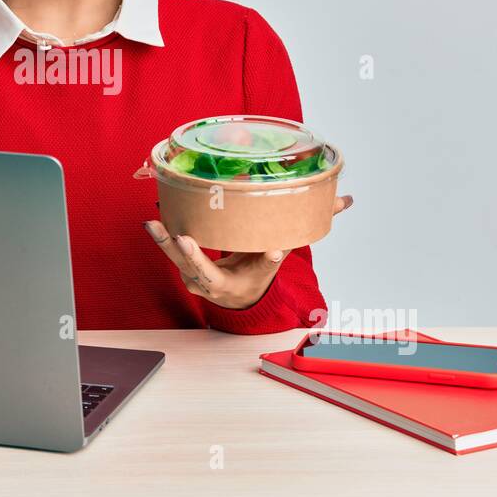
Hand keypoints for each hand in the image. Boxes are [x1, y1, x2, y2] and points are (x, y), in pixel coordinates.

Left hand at [143, 195, 353, 309]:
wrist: (237, 293)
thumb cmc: (256, 273)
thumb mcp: (275, 262)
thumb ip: (305, 230)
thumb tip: (345, 203)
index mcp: (222, 283)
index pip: (207, 271)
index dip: (195, 258)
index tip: (186, 240)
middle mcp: (202, 279)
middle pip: (182, 263)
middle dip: (171, 246)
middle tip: (159, 227)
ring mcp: (188, 272)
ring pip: (171, 255)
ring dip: (161, 238)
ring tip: (150, 220)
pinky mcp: (182, 261)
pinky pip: (171, 246)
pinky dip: (165, 232)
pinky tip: (158, 210)